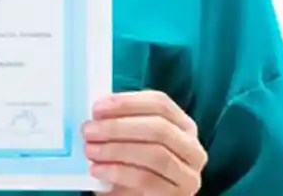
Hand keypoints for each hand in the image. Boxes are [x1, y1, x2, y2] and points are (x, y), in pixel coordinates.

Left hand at [83, 90, 207, 194]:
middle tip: (89, 130)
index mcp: (183, 126)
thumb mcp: (132, 142)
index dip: (128, 103)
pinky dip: (118, 172)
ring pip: (155, 154)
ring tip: (90, 150)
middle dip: (118, 127)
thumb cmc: (133, 167)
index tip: (97, 108)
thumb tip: (98, 114)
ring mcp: (188, 175)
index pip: (160, 103)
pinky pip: (146, 180)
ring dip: (116, 149)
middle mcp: (193, 149)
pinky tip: (98, 170)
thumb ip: (121, 124)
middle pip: (159, 128)